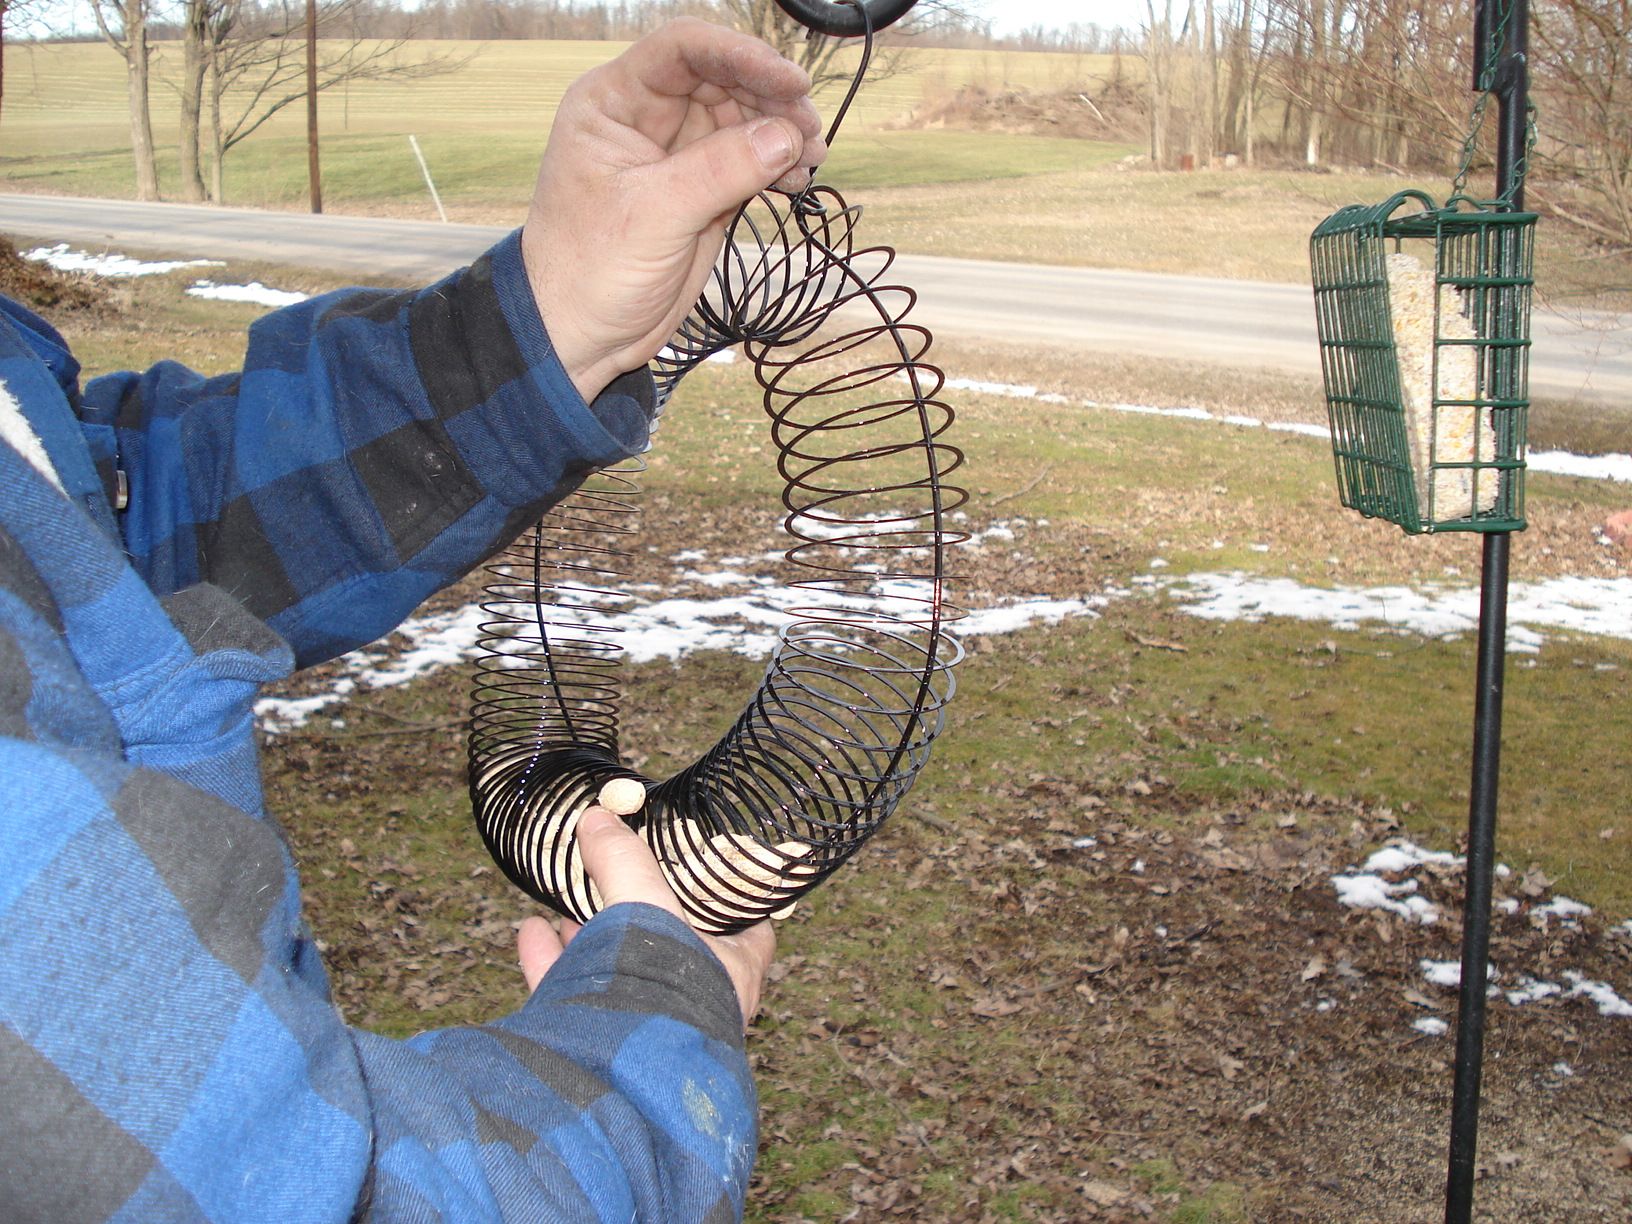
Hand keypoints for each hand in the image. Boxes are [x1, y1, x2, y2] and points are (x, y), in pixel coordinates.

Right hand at [517, 806, 776, 1027]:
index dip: (730, 896)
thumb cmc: (657, 986)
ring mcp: (647, 1027)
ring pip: (622, 976)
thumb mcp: (645, 902)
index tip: (709, 866)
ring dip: (592, 938)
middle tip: (621, 880)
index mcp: (731, 970)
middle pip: (673, 948)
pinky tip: (530, 932)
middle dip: (642, 915)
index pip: (749, 928)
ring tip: (569, 907)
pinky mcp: (599, 1047)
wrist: (615, 1071)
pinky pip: (575, 999)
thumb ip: (623, 860)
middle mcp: (695, 1003)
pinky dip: (552, 964)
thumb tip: (597, 819)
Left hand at [521, 17, 826, 401]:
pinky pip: (750, 159)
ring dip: (782, 130)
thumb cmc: (589, 272)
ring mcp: (677, 154)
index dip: (739, 54)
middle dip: (770, 96)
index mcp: (614, 103)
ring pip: (742, 117)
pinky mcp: (702, 190)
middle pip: (723, 78)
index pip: (683, 50)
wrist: (581, 336)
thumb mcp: (651, 217)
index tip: (788, 79)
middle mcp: (647, 118)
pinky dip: (778, 164)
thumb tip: (785, 136)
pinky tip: (798, 179)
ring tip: (812, 155)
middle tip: (808, 129)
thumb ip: (719, 172)